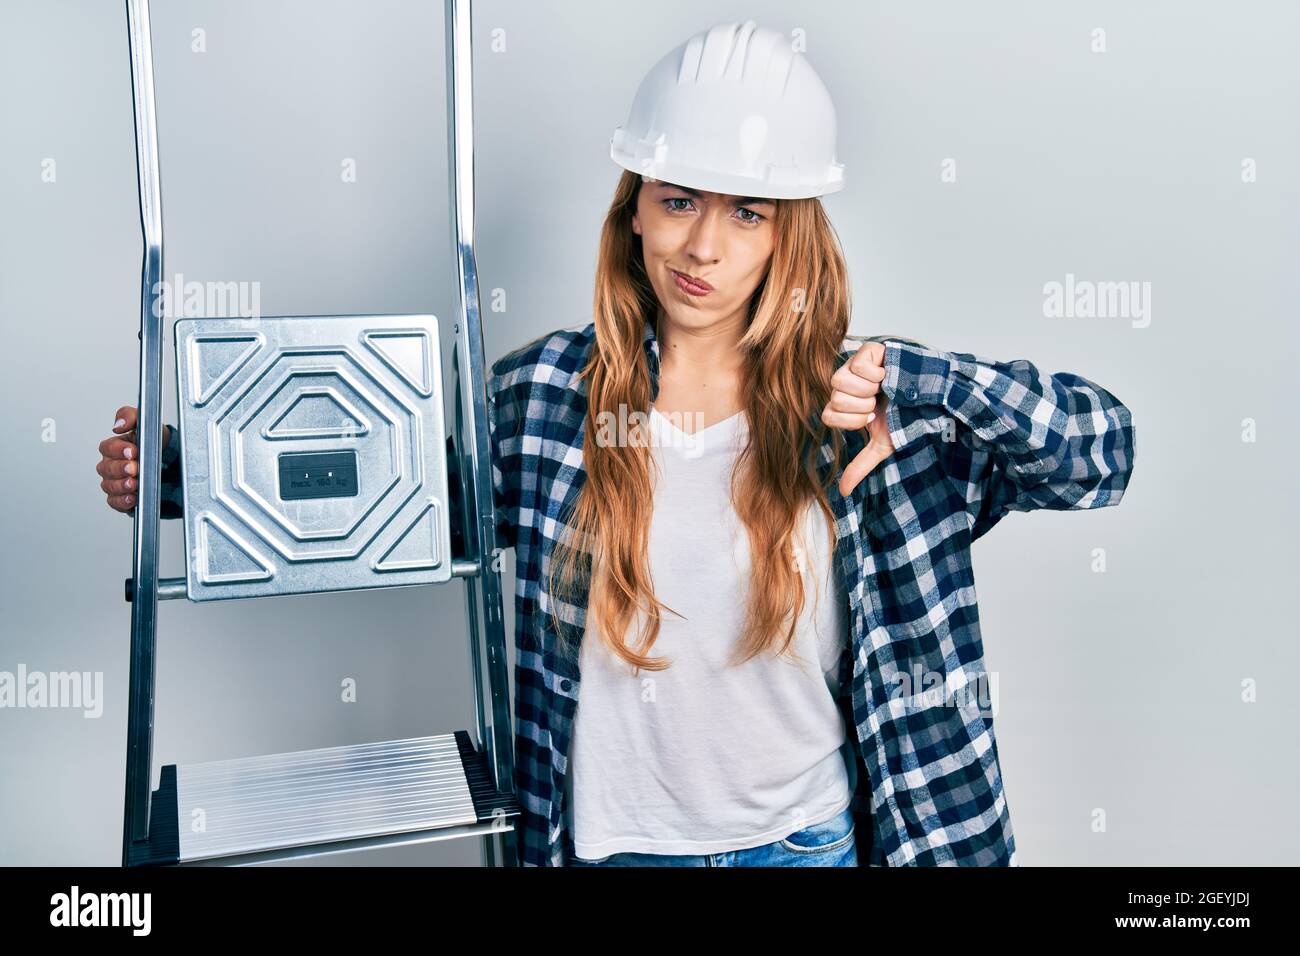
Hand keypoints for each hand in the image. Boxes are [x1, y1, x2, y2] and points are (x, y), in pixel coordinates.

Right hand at [97, 405, 168, 514]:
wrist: (173, 462)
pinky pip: (115, 502)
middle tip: (134, 468)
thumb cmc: (157, 442)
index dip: (118, 450)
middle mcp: (112, 465)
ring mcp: (116, 482)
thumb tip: (118, 424)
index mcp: (115, 447)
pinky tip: (132, 498)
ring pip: (109, 486)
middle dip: (120, 469)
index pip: (107, 448)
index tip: (132, 451)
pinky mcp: (123, 498)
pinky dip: (122, 501)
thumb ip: (131, 417)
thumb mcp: (149, 424)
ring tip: (134, 484)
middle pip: (105, 468)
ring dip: (121, 486)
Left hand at [822, 341, 894, 497]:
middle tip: (879, 403)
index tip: (871, 418)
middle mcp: (845, 384)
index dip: (851, 420)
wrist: (932, 398)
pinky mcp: (868, 351)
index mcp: (845, 405)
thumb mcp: (882, 444)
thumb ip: (860, 465)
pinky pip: (857, 364)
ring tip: (883, 389)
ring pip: (839, 381)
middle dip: (862, 406)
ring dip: (867, 391)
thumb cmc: (906, 417)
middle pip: (834, 399)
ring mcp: (855, 366)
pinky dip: (875, 375)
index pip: (828, 415)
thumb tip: (843, 491)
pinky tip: (887, 375)